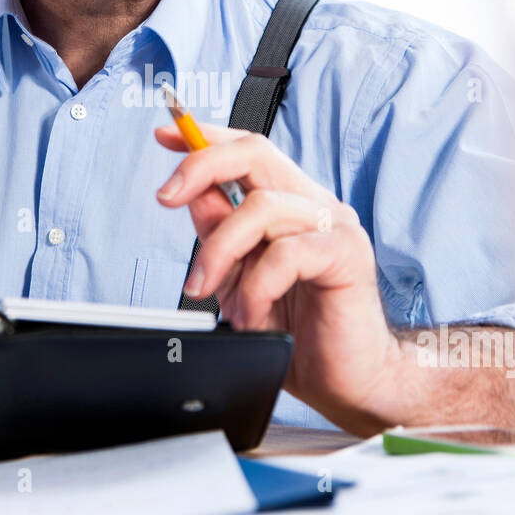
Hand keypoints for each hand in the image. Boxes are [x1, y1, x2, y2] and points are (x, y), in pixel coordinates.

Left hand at [154, 123, 402, 434]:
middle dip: (201, 167)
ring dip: (221, 253)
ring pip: (261, 206)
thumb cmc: (301, 332)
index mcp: (291, 204)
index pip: (248, 150)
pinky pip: (286, 253)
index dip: (205, 138)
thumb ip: (221, 235)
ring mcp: (334, 224)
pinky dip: (257, 286)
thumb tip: (191, 195)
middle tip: (166, 199)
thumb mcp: (241, 279)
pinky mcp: (347, 253)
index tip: (166, 135)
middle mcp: (314, 205)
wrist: (348, 380)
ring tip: (214, 296)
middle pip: (256, 152)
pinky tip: (253, 315)